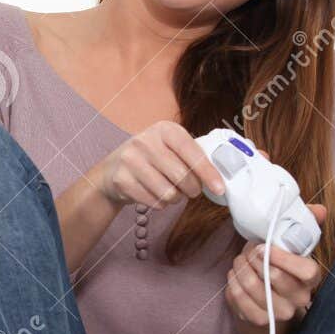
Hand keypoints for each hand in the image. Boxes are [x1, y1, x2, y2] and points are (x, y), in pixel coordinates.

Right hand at [93, 121, 224, 208]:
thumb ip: (193, 154)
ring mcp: (131, 160)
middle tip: (191, 190)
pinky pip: (153, 202)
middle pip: (182, 177)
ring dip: (176, 198)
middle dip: (192, 190)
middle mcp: (146, 141)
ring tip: (171, 191)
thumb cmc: (152, 158)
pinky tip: (155, 194)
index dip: (208, 173)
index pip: (193, 153)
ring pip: (168, 193)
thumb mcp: (170, 147)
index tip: (220, 189)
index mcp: (165, 129)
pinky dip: (160, 204)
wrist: (113, 169)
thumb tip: (221, 176)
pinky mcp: (121, 180)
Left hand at [224, 204, 327, 325]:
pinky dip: (232, 282)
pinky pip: (239, 298)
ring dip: (241, 268)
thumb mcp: (293, 248)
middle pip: (276, 278)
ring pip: (254, 287)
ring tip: (240, 260)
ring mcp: (279, 312)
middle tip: (249, 251)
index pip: (307, 271)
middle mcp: (299, 298)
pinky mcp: (259, 319)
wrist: (268, 304)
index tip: (265, 247)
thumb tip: (320, 209)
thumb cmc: (280, 269)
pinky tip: (235, 274)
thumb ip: (305, 225)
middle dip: (256, 259)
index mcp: (311, 279)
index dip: (284, 258)